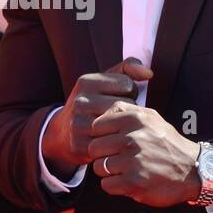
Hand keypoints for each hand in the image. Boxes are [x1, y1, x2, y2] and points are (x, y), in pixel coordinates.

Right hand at [41, 57, 152, 178]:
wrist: (63, 133)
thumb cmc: (93, 102)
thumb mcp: (104, 81)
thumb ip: (128, 68)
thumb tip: (149, 73)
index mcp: (86, 82)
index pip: (127, 84)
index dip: (129, 93)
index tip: (119, 98)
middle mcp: (80, 101)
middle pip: (126, 105)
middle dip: (129, 111)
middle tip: (118, 115)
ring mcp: (79, 124)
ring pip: (120, 124)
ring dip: (124, 127)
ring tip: (116, 126)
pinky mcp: (81, 145)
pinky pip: (112, 144)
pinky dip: (117, 143)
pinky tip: (112, 140)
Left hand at [89, 100, 201, 206]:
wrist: (193, 170)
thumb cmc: (166, 143)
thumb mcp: (150, 117)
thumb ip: (125, 111)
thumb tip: (100, 113)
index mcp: (135, 119)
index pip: (96, 126)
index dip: (101, 136)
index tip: (112, 142)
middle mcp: (133, 138)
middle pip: (94, 147)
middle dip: (103, 155)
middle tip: (118, 158)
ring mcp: (133, 161)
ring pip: (99, 167)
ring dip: (109, 171)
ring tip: (125, 169)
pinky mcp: (134, 182)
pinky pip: (106, 184)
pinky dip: (115, 185)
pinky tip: (128, 181)